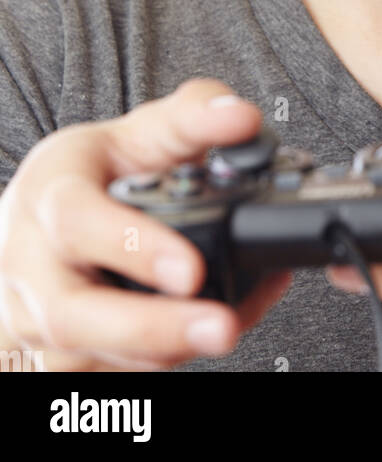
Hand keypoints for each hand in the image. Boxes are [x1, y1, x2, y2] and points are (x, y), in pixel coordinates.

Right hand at [0, 79, 291, 370]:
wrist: (45, 217)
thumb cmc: (93, 173)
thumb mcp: (136, 131)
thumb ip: (193, 117)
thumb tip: (240, 118)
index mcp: (48, 192)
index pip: (76, 222)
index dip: (132, 247)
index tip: (190, 268)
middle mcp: (31, 263)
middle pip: (72, 313)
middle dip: (150, 327)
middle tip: (220, 326)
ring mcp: (34, 318)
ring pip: (92, 355)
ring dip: (165, 350)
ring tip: (230, 326)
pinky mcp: (56, 357)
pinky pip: (110, 374)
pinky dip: (168, 359)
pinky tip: (222, 325)